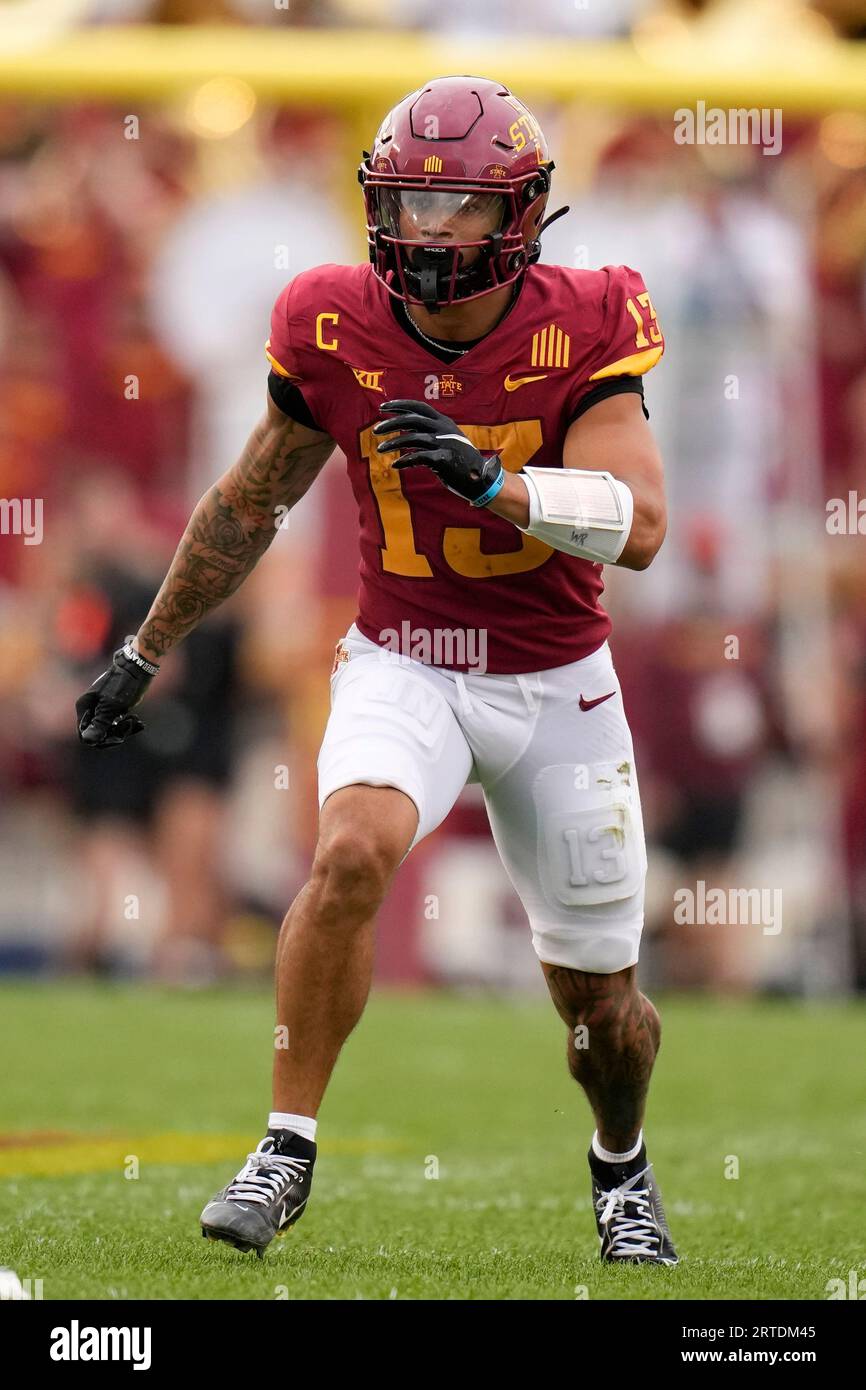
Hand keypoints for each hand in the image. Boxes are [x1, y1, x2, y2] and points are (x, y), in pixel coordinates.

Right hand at [75, 639, 157, 747]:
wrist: (138, 668)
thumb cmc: (123, 684)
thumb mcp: (111, 706)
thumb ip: (100, 723)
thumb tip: (88, 740)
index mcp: (84, 708)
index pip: (86, 735)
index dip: (102, 740)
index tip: (118, 736)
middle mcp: (91, 710)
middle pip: (99, 735)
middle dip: (116, 734)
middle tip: (130, 725)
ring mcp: (102, 710)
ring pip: (110, 731)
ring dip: (124, 730)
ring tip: (136, 721)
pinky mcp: (114, 710)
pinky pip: (118, 725)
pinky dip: (128, 726)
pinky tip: (139, 723)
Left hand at [373, 399, 503, 506]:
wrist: (481, 479)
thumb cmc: (460, 460)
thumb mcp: (446, 439)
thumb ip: (428, 431)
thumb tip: (403, 427)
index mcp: (443, 422)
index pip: (418, 407)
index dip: (400, 405)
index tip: (383, 407)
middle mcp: (443, 429)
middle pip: (412, 419)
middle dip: (391, 423)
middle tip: (376, 430)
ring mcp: (444, 443)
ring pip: (412, 438)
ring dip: (393, 443)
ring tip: (380, 449)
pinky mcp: (444, 459)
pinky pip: (418, 457)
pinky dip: (405, 461)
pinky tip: (395, 465)